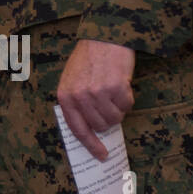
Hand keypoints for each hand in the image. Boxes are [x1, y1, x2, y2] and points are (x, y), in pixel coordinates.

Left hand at [56, 38, 135, 160]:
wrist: (104, 37)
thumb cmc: (88, 59)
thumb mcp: (71, 80)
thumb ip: (76, 103)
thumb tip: (90, 130)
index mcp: (65, 95)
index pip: (77, 128)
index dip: (90, 145)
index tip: (101, 156)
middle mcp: (80, 96)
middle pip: (100, 126)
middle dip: (107, 119)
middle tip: (108, 102)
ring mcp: (98, 93)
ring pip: (115, 118)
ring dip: (118, 108)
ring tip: (113, 90)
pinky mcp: (116, 88)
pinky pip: (127, 106)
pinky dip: (127, 98)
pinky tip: (120, 84)